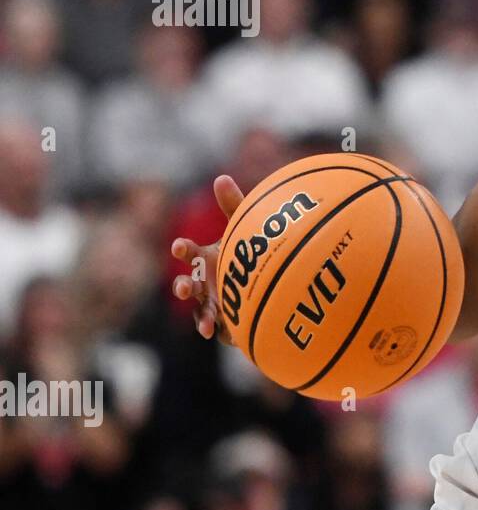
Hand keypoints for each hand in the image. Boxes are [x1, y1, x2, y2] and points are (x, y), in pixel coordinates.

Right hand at [170, 174, 243, 343]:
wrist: (266, 279)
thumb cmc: (248, 250)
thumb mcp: (243, 228)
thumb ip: (233, 205)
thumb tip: (220, 178)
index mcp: (205, 257)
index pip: (189, 252)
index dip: (183, 249)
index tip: (179, 246)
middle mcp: (203, 280)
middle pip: (186, 285)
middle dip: (182, 287)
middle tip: (184, 286)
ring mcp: (211, 301)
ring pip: (198, 310)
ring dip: (199, 316)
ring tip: (204, 324)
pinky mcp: (223, 319)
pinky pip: (215, 326)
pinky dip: (214, 329)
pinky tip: (215, 331)